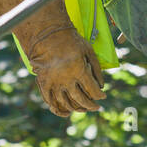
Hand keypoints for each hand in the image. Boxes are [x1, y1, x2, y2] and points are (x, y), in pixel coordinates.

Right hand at [0, 0, 105, 117]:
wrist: (47, 33)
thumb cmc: (71, 40)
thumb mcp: (88, 50)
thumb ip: (96, 69)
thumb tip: (101, 86)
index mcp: (80, 71)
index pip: (93, 91)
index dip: (100, 96)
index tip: (102, 97)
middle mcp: (67, 80)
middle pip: (81, 100)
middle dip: (91, 105)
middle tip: (95, 107)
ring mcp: (54, 82)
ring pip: (66, 103)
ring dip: (76, 109)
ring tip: (83, 109)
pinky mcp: (44, 83)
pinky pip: (50, 101)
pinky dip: (58, 110)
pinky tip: (65, 113)